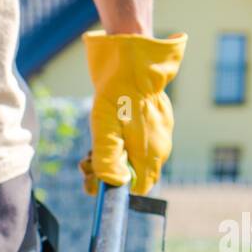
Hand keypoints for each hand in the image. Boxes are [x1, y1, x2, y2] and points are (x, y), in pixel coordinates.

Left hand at [80, 30, 185, 194]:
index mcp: (150, 154)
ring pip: (137, 158)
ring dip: (116, 156)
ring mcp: (162, 135)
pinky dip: (125, 141)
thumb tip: (116, 184)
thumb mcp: (104, 131)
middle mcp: (161, 148)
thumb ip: (108, 161)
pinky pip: (142, 142)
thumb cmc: (116, 98)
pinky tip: (111, 129)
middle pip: (136, 174)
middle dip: (112, 171)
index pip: (139, 187)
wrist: (132, 64)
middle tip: (89, 158)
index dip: (118, 187)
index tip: (97, 177)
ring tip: (96, 143)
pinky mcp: (159, 123)